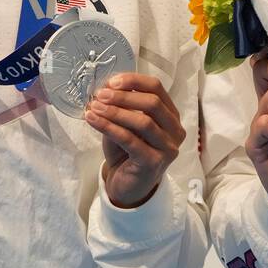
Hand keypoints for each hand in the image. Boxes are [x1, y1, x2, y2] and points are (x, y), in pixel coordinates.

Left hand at [86, 73, 184, 208]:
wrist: (128, 186)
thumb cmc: (127, 152)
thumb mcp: (125, 124)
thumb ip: (121, 107)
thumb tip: (105, 88)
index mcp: (171, 115)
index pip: (157, 88)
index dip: (134, 81)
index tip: (111, 82)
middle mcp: (175, 131)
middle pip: (153, 103)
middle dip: (124, 96)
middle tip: (100, 95)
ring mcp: (167, 148)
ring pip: (143, 122)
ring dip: (115, 111)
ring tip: (94, 107)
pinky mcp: (153, 163)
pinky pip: (130, 140)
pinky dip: (109, 127)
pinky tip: (93, 120)